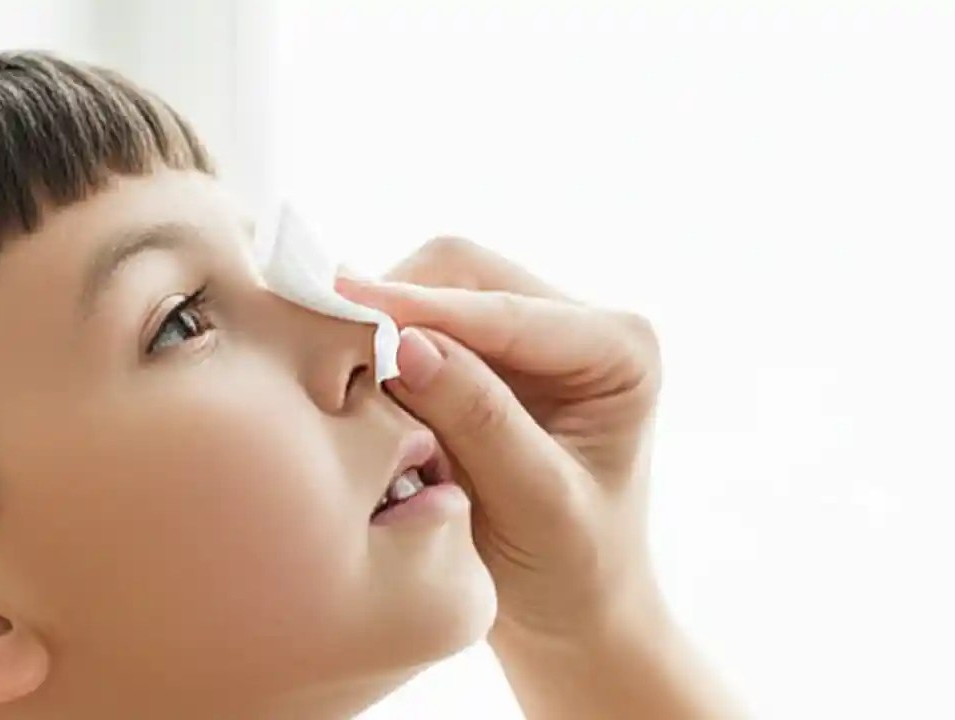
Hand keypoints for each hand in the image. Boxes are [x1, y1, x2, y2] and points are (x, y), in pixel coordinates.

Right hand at [340, 238, 662, 642]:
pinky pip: (419, 320)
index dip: (423, 307)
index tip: (345, 304)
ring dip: (386, 324)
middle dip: (398, 307)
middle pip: (464, 272)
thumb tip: (407, 347)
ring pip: (433, 285)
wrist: (572, 613)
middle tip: (334, 352)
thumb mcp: (536, 504)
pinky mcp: (487, 353)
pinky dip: (384, 344)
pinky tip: (360, 383)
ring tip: (348, 379)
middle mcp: (580, 324)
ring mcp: (530, 333)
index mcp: (620, 349)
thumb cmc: (573, 573)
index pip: (505, 309)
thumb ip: (480, 421)